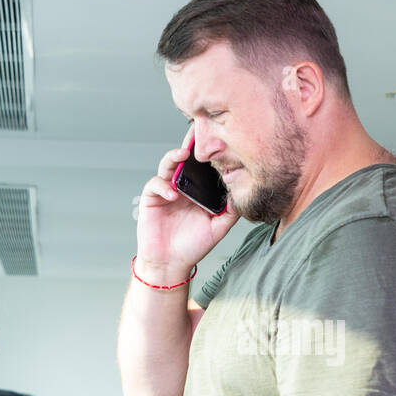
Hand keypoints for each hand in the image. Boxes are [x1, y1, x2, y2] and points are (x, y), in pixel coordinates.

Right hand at [135, 123, 240, 283]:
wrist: (171, 264)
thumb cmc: (193, 246)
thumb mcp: (218, 227)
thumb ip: (230, 210)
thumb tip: (243, 192)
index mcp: (197, 190)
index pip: (202, 166)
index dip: (207, 153)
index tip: (217, 138)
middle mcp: (181, 186)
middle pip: (184, 159)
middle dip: (189, 144)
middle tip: (196, 131)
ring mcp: (165, 191)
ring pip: (167, 165)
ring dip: (174, 158)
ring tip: (183, 155)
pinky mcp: (152, 199)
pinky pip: (155, 184)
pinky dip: (163, 185)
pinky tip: (173, 194)